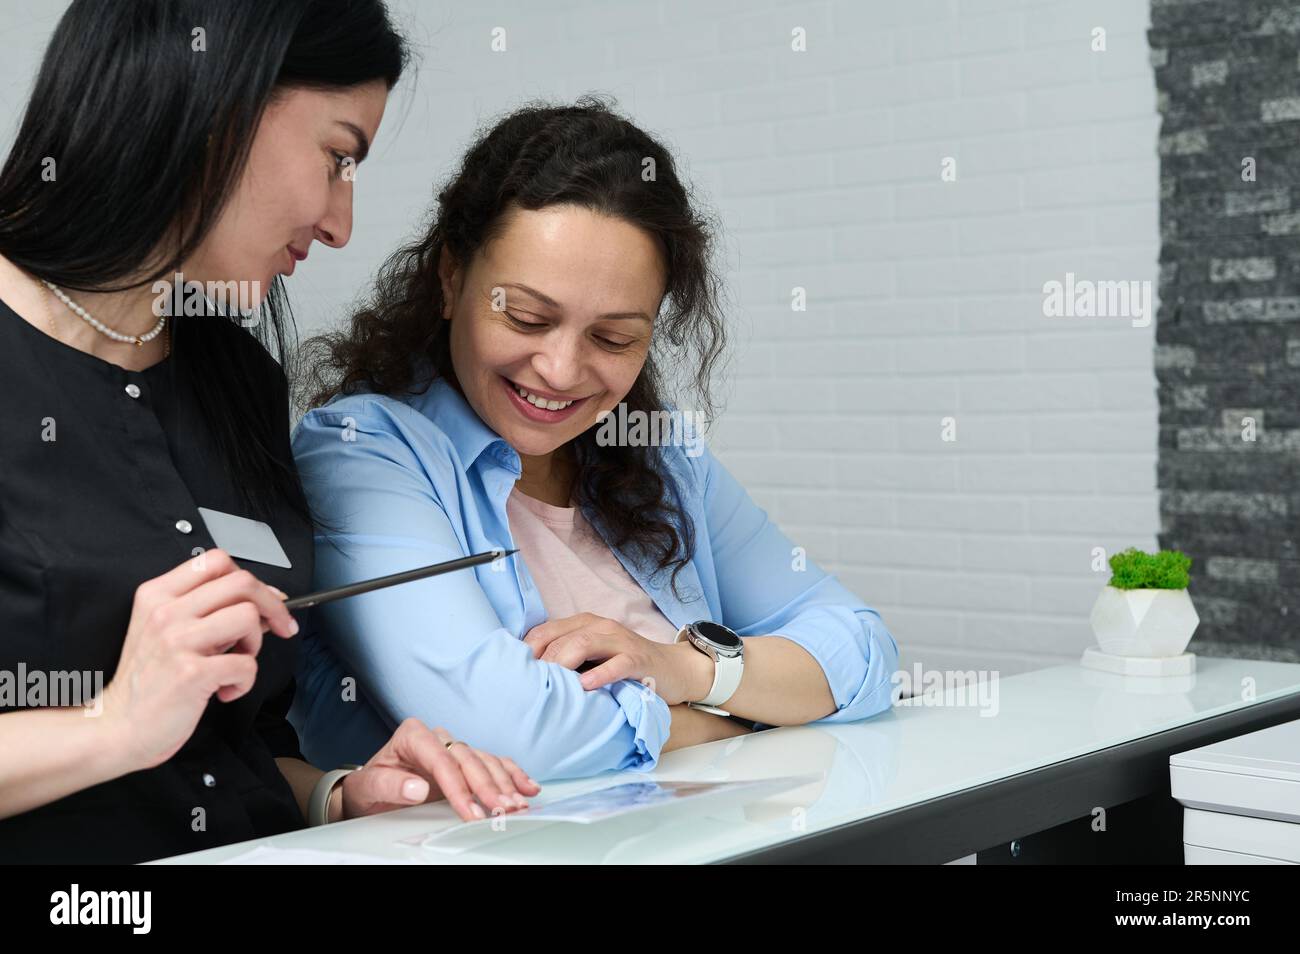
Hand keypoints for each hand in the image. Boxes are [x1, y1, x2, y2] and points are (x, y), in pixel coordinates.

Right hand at [102, 549, 297, 772]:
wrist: (118, 728)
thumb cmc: (149, 682)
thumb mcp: (171, 633)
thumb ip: (212, 612)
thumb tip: (267, 600)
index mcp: (158, 595)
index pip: (217, 561)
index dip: (252, 580)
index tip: (268, 601)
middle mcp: (165, 612)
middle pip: (242, 582)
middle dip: (272, 606)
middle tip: (280, 628)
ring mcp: (177, 641)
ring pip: (248, 617)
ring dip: (255, 643)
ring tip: (236, 662)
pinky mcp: (191, 673)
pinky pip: (246, 664)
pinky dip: (245, 681)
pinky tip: (225, 691)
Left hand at [337, 719, 539, 822]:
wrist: (372, 790)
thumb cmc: (370, 787)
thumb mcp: (369, 787)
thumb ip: (391, 785)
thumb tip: (417, 787)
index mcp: (413, 735)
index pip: (442, 760)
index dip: (459, 787)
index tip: (471, 812)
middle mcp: (438, 737)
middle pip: (469, 760)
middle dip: (488, 787)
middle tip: (503, 810)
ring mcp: (454, 747)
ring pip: (486, 760)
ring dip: (505, 784)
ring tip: (518, 804)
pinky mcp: (466, 760)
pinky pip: (494, 763)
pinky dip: (512, 775)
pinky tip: (528, 787)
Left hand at [523, 612, 711, 705]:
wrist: (673, 669)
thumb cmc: (625, 667)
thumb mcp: (593, 659)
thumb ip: (567, 660)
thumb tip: (529, 678)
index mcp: (583, 624)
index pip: (544, 631)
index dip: (527, 652)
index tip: (514, 675)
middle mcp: (599, 626)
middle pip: (560, 638)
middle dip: (541, 662)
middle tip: (529, 687)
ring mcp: (620, 641)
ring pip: (583, 643)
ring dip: (563, 663)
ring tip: (550, 684)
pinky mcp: (638, 659)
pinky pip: (617, 663)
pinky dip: (600, 674)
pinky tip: (586, 686)